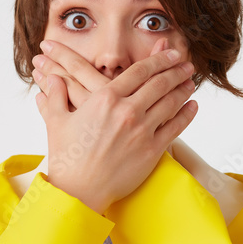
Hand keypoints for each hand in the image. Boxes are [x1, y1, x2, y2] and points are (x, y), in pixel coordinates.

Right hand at [32, 44, 197, 213]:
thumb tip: (49, 80)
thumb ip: (56, 96)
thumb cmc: (66, 157)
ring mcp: (141, 131)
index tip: (170, 53)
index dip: (159, 60)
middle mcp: (126, 111)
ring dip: (183, 89)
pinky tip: (193, 106)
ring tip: (190, 82)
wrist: (78, 190)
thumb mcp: (57, 121)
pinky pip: (175, 128)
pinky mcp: (151, 151)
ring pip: (170, 103)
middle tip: (186, 64)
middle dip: (176, 70)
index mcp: (105, 99)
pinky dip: (186, 114)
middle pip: (159, 83)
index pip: (139, 71)